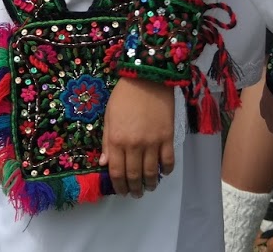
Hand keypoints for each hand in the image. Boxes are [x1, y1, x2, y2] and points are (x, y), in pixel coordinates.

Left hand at [101, 77, 174, 196]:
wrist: (148, 79)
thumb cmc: (124, 96)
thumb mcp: (109, 117)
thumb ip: (107, 142)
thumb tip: (104, 163)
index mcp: (117, 140)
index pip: (117, 172)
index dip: (119, 186)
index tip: (121, 191)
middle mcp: (134, 145)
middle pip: (134, 175)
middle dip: (134, 189)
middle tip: (135, 193)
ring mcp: (152, 142)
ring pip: (152, 172)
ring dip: (150, 184)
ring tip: (149, 187)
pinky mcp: (167, 137)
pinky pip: (168, 161)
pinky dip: (166, 170)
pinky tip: (163, 172)